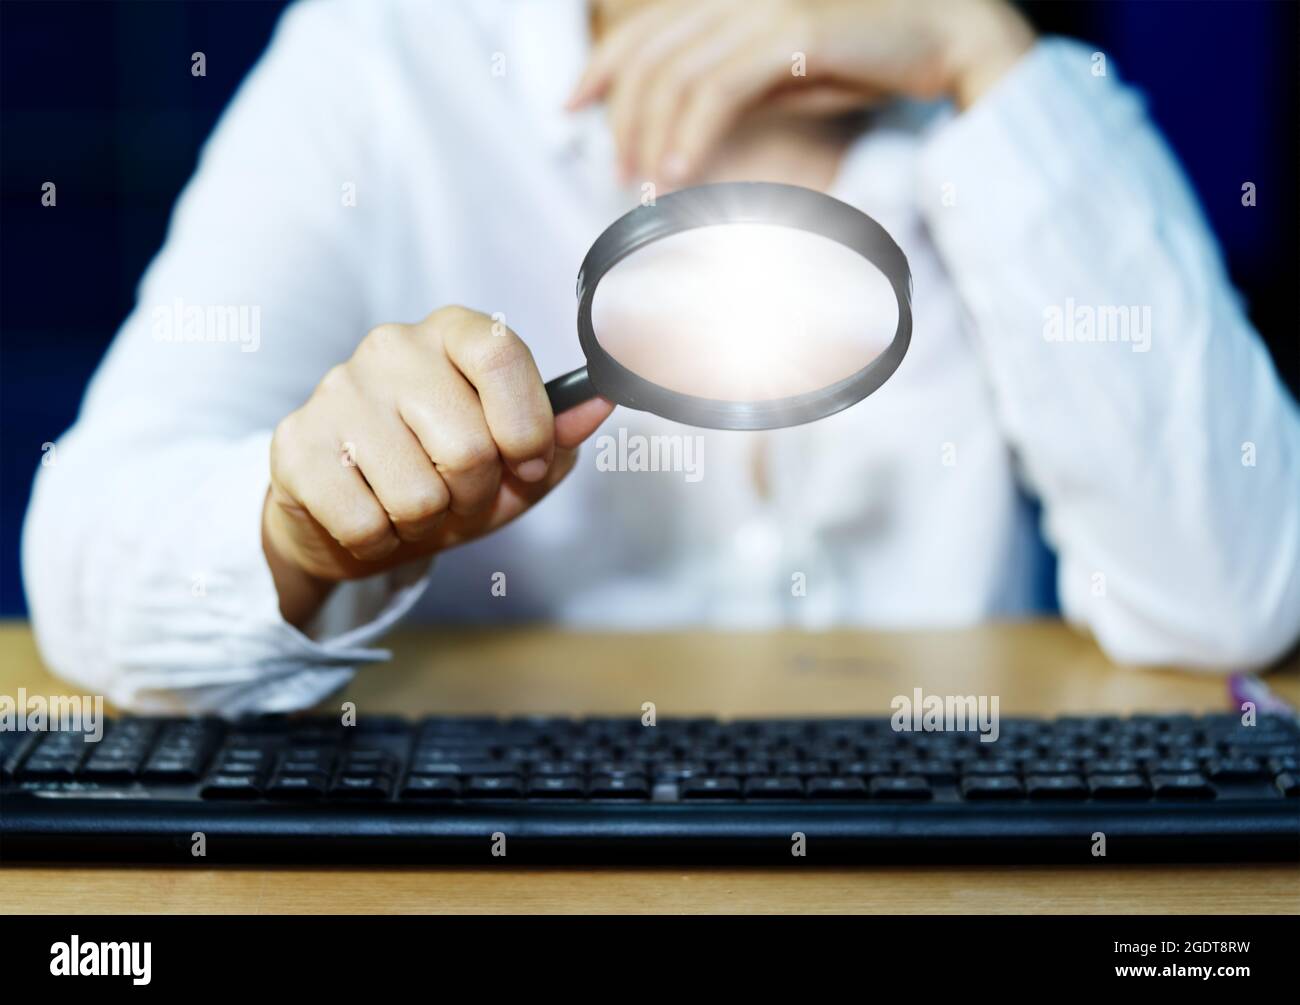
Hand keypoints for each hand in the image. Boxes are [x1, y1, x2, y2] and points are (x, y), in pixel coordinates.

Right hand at [263, 306, 611, 624]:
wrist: (350, 516)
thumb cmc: (442, 479)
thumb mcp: (513, 463)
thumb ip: (557, 435)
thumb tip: (599, 402)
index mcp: (451, 332)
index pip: (501, 354)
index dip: (526, 426)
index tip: (528, 463)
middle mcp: (391, 347)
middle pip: (467, 446)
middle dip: (475, 496)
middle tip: (457, 496)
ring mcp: (337, 391)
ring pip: (417, 494)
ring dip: (426, 523)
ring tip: (410, 507)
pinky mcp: (296, 445)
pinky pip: (365, 523)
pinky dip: (379, 541)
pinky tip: (369, 516)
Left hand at [570, 0, 1034, 184]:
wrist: (944, 36)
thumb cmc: (864, 58)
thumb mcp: (781, 71)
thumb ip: (728, 83)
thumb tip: (677, 126)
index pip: (642, 29)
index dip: (598, 66)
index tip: (570, 108)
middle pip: (649, 56)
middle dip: (622, 120)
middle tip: (618, 174)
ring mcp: (764, 7)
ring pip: (675, 74)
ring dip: (650, 137)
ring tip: (646, 186)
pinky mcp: (793, 32)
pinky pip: (718, 88)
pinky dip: (689, 134)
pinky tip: (678, 172)